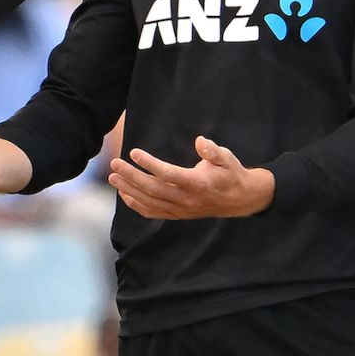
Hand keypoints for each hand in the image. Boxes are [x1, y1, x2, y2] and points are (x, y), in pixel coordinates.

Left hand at [108, 136, 273, 218]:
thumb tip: (200, 140)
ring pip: (150, 202)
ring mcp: (182, 210)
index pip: (168, 174)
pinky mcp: (178, 215)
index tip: (134, 152)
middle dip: (132, 176)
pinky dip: (136, 205)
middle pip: (154, 189)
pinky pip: (153, 212)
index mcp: (198, 184)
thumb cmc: (230, 173)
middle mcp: (187, 200)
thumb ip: (213, 151)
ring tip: (113, 177)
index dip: (150, 164)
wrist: (240, 199)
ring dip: (130, 190)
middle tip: (114, 163)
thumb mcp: (227, 158)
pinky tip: (124, 194)